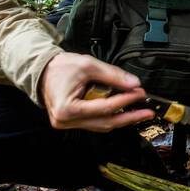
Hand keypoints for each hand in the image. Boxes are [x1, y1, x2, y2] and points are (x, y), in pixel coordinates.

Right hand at [38, 52, 154, 131]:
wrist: (41, 71)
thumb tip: (134, 84)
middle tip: (147, 111)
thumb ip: (113, 75)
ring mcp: (68, 124)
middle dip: (129, 116)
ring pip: (102, 125)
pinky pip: (96, 122)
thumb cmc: (59, 68)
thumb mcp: (88, 65)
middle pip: (105, 122)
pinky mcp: (73, 122)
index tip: (140, 93)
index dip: (125, 100)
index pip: (104, 108)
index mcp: (67, 108)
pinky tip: (124, 112)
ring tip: (140, 112)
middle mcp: (65, 121)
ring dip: (122, 118)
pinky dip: (111, 116)